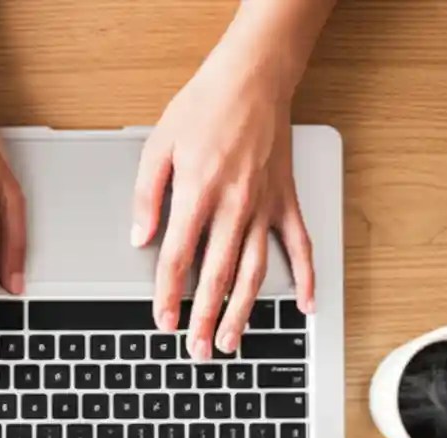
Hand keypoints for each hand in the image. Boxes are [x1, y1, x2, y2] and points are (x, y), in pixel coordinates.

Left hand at [132, 49, 314, 360]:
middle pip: (217, 276)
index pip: (178, 258)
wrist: (253, 77)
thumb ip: (146, 196)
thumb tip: (140, 238)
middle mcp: (234, 206)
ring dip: (243, 311)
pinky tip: (304, 306)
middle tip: (198, 351)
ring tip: (234, 342)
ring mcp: (264, 206)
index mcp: (198, 194)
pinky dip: (305, 277)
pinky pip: (299, 245)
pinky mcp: (286, 200)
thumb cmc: (204, 107)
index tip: (163, 322)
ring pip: (255, 271)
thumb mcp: (158, 146)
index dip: (168, 295)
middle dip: (205, 319)